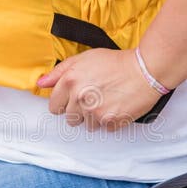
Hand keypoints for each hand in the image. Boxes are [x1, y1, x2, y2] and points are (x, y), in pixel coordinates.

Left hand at [37, 48, 161, 129]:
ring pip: (87, 125)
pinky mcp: (110, 121)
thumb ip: (60, 71)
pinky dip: (110, 120)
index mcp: (70, 81)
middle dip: (80, 111)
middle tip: (95, 98)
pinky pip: (104, 128)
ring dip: (95, 117)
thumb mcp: (84, 59)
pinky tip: (117, 106)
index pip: (54, 106)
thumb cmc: (116, 62)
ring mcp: (95, 112)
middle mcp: (80, 98)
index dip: (64, 103)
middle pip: (70, 118)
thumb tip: (41, 83)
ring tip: (108, 100)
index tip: (74, 99)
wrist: (145, 69)